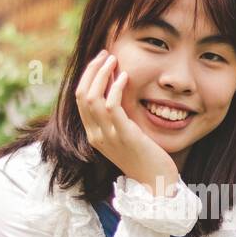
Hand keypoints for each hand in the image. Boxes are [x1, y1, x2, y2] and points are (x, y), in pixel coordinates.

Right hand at [76, 50, 179, 194]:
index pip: (80, 100)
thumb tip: (116, 88)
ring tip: (114, 60)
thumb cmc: (145, 157)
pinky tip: (125, 77)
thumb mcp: (125, 134)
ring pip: (93, 98)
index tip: (100, 61)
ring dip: (102, 74)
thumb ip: (117, 117)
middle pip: (82, 95)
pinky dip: (115, 88)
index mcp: (93, 135)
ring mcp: (107, 136)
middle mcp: (95, 136)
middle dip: (92, 71)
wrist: (156, 182)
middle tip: (106, 54)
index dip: (88, 77)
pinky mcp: (123, 136)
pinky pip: (111, 106)